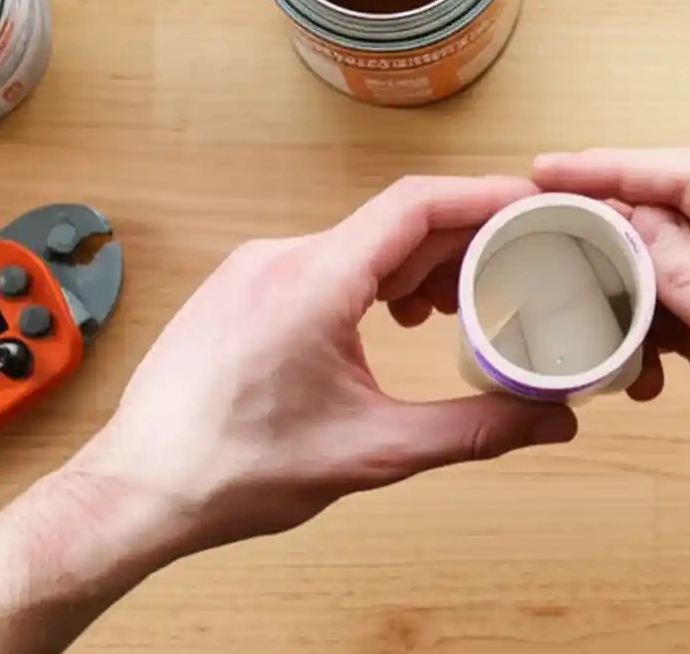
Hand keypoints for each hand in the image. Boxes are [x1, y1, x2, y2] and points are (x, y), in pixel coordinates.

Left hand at [68, 176, 577, 555]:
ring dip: (419, 265)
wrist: (137, 491)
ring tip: (461, 307)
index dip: (485, 197)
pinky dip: (376, 279)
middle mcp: (281, 258)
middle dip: (463, 243)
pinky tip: (396, 318)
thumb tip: (552, 419)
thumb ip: (472, 430)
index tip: (535, 205)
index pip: (417, 205)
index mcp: (313, 280)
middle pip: (395, 223)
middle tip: (521, 270)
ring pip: (361, 243)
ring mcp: (255, 271)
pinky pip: (327, 262)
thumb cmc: (235, 471)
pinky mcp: (242, 291)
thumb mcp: (372, 452)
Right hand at [534, 149, 689, 549]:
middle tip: (550, 246)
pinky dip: (669, 334)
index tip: (550, 171)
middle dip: (617, 233)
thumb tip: (637, 219)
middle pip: (684, 217)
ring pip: (688, 269)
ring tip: (605, 334)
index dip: (615, 168)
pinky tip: (651, 373)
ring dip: (642, 300)